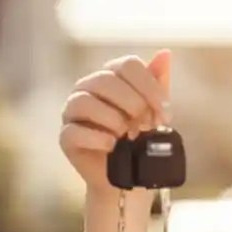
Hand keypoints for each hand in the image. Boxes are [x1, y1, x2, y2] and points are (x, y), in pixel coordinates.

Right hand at [59, 50, 171, 199]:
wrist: (127, 178)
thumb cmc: (140, 140)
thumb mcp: (154, 111)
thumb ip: (157, 82)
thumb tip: (165, 53)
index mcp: (110, 76)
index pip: (128, 64)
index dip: (150, 87)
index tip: (165, 114)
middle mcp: (88, 88)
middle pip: (106, 80)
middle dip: (133, 104)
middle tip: (146, 126)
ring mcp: (73, 111)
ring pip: (85, 101)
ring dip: (113, 119)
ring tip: (127, 135)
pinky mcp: (66, 137)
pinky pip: (74, 130)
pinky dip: (98, 138)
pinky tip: (113, 145)